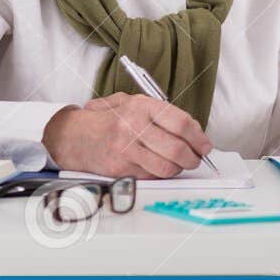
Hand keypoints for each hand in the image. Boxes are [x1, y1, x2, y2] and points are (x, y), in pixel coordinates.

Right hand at [42, 92, 211, 178]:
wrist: (73, 136)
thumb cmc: (108, 118)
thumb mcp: (133, 103)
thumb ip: (161, 112)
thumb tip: (193, 129)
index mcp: (141, 107)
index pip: (181, 123)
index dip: (199, 137)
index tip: (205, 145)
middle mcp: (134, 127)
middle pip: (177, 148)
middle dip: (193, 157)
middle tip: (196, 158)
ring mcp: (126, 150)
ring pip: (166, 167)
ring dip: (179, 168)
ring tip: (180, 163)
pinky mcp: (120, 168)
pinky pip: (151, 176)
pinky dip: (160, 174)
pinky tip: (159, 166)